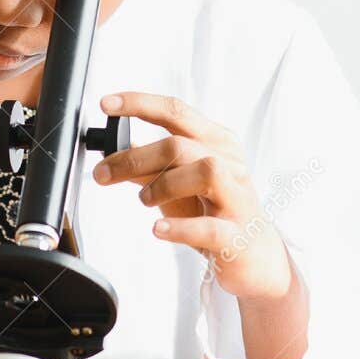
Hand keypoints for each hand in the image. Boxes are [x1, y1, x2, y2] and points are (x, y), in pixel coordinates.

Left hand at [91, 91, 293, 302]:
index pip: (176, 112)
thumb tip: (110, 157)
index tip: (107, 104)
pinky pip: (209, 228)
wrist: (255, 254)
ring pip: (205, 172)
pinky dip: (179, 227)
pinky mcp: (236, 235)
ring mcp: (236, 198)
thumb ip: (148, 168)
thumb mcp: (177, 183)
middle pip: (180, 145)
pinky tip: (158, 228)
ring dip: (163, 184)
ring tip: (144, 199)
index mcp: (216, 142)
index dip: (139, 104)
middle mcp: (229, 164)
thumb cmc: (213, 211)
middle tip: (104, 174)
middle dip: (135, 158)